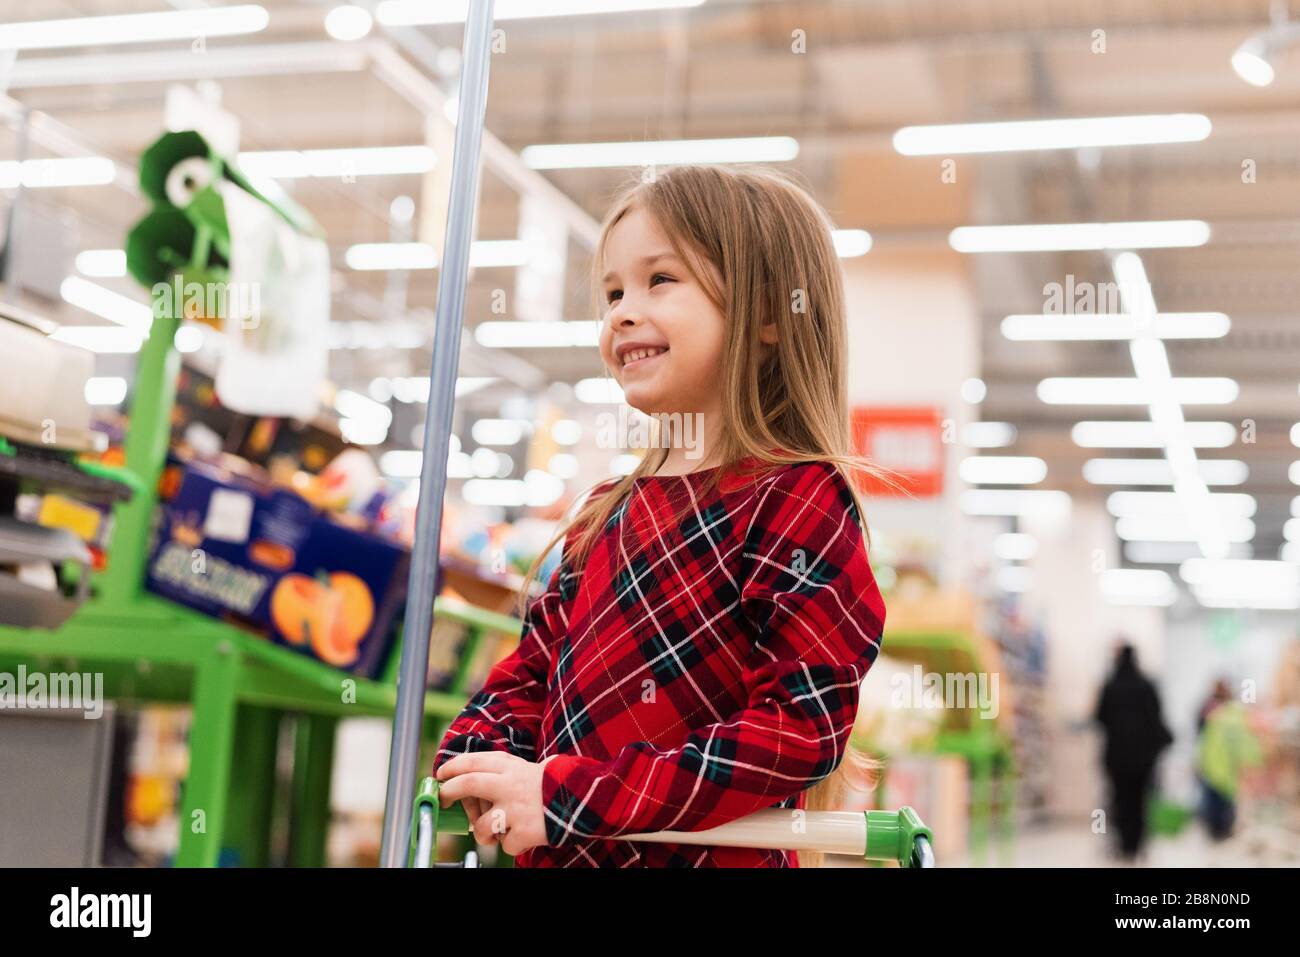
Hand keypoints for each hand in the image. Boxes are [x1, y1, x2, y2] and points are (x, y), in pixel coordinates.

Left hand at [436, 751, 557, 856]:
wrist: (583, 799)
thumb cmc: (551, 785)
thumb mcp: (526, 769)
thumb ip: (501, 773)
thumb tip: (469, 786)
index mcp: (510, 767)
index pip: (473, 762)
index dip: (452, 768)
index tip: (441, 775)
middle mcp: (509, 785)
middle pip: (467, 784)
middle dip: (449, 792)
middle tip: (445, 800)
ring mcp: (515, 809)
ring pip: (481, 826)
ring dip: (483, 834)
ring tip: (496, 833)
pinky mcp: (523, 831)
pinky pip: (505, 845)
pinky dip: (512, 845)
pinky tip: (525, 836)